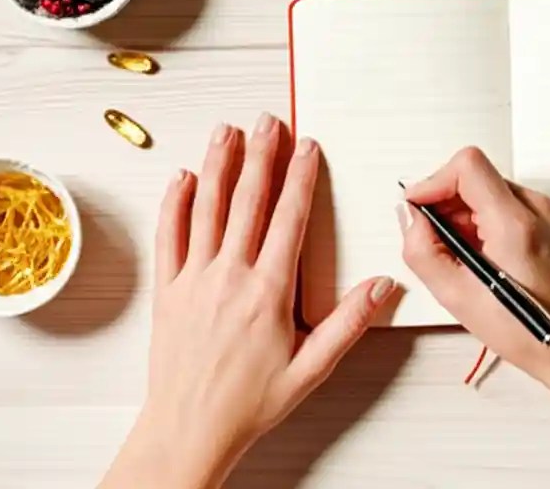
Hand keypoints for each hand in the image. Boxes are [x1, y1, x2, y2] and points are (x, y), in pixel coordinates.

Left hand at [102, 117, 395, 488]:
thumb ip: (348, 323)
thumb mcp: (312, 368)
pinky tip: (182, 178)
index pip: (288, 218)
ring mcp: (194, 280)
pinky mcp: (167, 292)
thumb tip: (382, 285)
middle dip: (261, 154)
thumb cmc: (250, 403)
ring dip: (218, 164)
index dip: (300, 177)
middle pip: (248, 201)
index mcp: (268, 291)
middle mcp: (229, 277)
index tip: (307, 146)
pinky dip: (174, 203)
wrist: (190, 429)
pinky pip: (169, 236)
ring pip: (206, 208)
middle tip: (270, 119)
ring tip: (228, 130)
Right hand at [400, 147, 549, 384]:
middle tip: (434, 243)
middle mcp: (535, 209)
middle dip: (444, 204)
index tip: (418, 208)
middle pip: (474, 176)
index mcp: (515, 223)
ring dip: (460, 216)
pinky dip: (478, 223)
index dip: (434, 182)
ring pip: (485, 190)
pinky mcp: (545, 223)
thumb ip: (422, 250)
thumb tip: (410, 218)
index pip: (467, 166)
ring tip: (458, 259)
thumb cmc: (528, 332)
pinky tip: (477, 258)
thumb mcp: (457, 296)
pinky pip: (500, 205)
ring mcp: (544, 214)